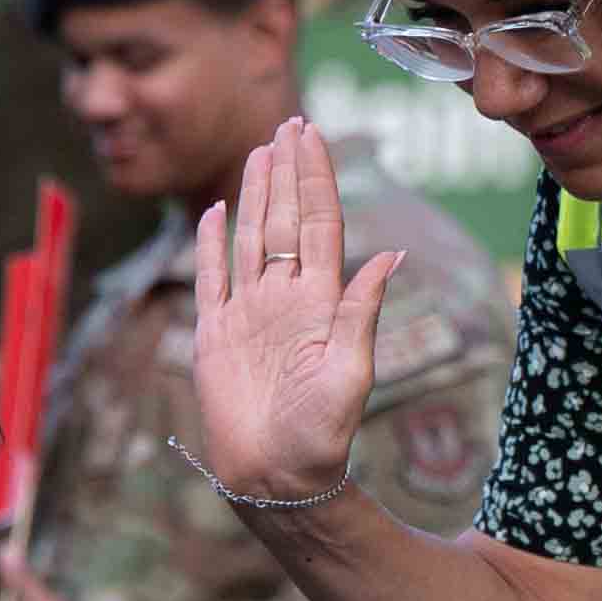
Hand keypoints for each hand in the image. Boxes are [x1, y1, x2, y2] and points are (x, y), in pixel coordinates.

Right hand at [186, 119, 405, 507]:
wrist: (277, 476)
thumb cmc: (321, 434)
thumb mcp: (352, 372)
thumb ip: (362, 311)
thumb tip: (390, 254)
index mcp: (319, 300)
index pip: (318, 222)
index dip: (315, 177)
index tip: (313, 134)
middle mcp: (284, 297)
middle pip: (285, 218)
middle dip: (288, 171)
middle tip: (289, 124)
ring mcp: (249, 312)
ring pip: (251, 238)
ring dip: (255, 194)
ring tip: (260, 153)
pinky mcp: (216, 334)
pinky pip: (211, 278)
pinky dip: (210, 244)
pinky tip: (215, 212)